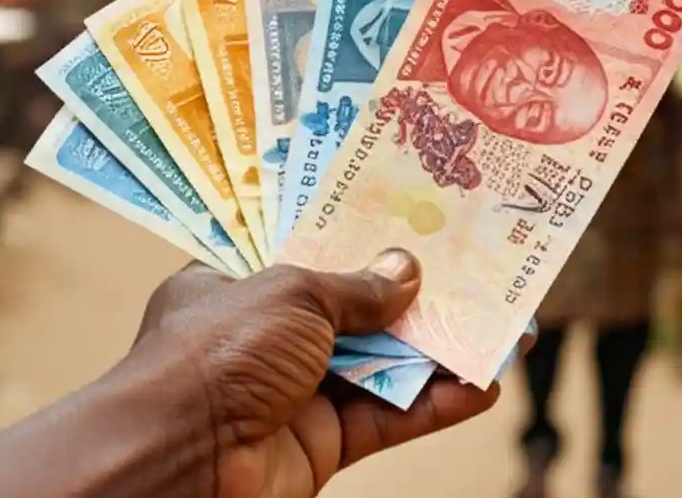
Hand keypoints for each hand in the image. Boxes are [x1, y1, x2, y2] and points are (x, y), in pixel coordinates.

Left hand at [119, 251, 501, 497]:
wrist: (181, 461)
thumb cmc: (219, 353)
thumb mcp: (291, 293)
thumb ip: (356, 287)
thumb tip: (407, 272)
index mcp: (236, 283)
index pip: (304, 252)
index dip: (358, 237)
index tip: (410, 220)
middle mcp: (266, 336)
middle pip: (353, 310)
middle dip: (412, 296)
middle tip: (472, 273)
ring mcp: (294, 391)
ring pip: (380, 366)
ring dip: (438, 350)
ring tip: (500, 328)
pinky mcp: (320, 444)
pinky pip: (387, 418)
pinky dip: (434, 403)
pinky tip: (482, 385)